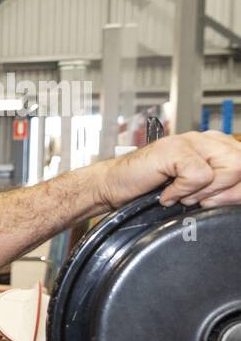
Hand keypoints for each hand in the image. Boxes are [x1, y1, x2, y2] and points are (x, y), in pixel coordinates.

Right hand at [97, 131, 240, 209]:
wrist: (112, 187)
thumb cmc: (147, 190)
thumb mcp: (194, 192)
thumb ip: (220, 189)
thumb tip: (240, 193)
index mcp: (214, 146)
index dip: (237, 189)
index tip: (214, 201)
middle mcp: (206, 139)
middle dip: (226, 191)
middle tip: (199, 200)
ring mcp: (190, 141)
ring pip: (230, 168)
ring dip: (205, 191)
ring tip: (182, 194)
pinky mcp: (175, 149)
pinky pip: (201, 176)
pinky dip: (183, 191)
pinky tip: (167, 192)